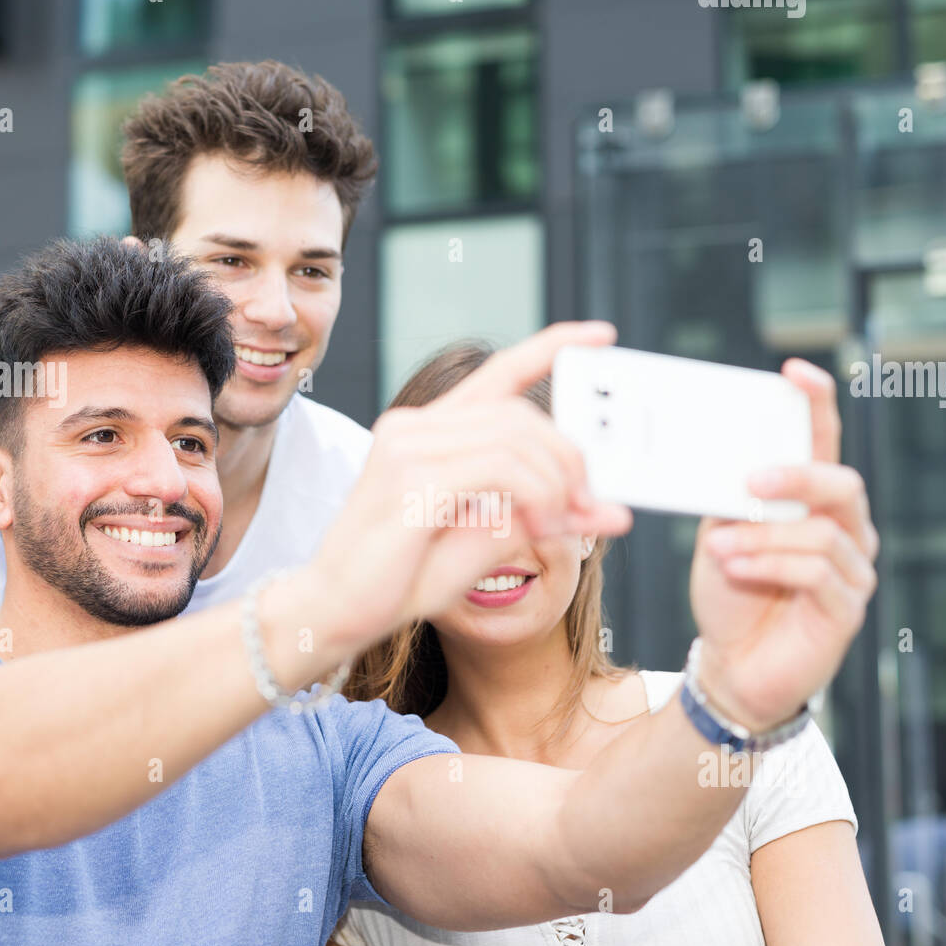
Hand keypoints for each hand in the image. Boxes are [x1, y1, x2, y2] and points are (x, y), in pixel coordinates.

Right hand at [308, 322, 632, 653]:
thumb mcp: (488, 541)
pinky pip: (500, 468)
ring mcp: (407, 447)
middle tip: (590, 503)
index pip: (497, 373)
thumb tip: (611, 511)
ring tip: (558, 524)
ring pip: (515, 437)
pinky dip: (536, 496)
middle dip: (569, 457)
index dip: (551, 347)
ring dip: (554, 483)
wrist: (334, 611)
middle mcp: (413, 427)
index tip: (600, 335)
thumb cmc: (401, 579)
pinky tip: (540, 526)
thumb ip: (544, 516)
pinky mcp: (410, 478)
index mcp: (427, 432)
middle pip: (519, 413)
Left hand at [688, 358, 878, 732]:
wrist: (731, 663)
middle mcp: (847, 530)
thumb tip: (725, 457)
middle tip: (749, 483)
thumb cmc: (731, 593)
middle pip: (840, 484)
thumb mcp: (722, 533)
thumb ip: (731, 498)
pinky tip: (735, 568)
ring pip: (821, 534)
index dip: (818, 404)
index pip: (826, 443)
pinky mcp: (847, 609)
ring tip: (720, 549)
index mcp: (816, 502)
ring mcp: (853, 570)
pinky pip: (818, 574)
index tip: (796, 372)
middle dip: (795, 477)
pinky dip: (770, 566)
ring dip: (764, 538)